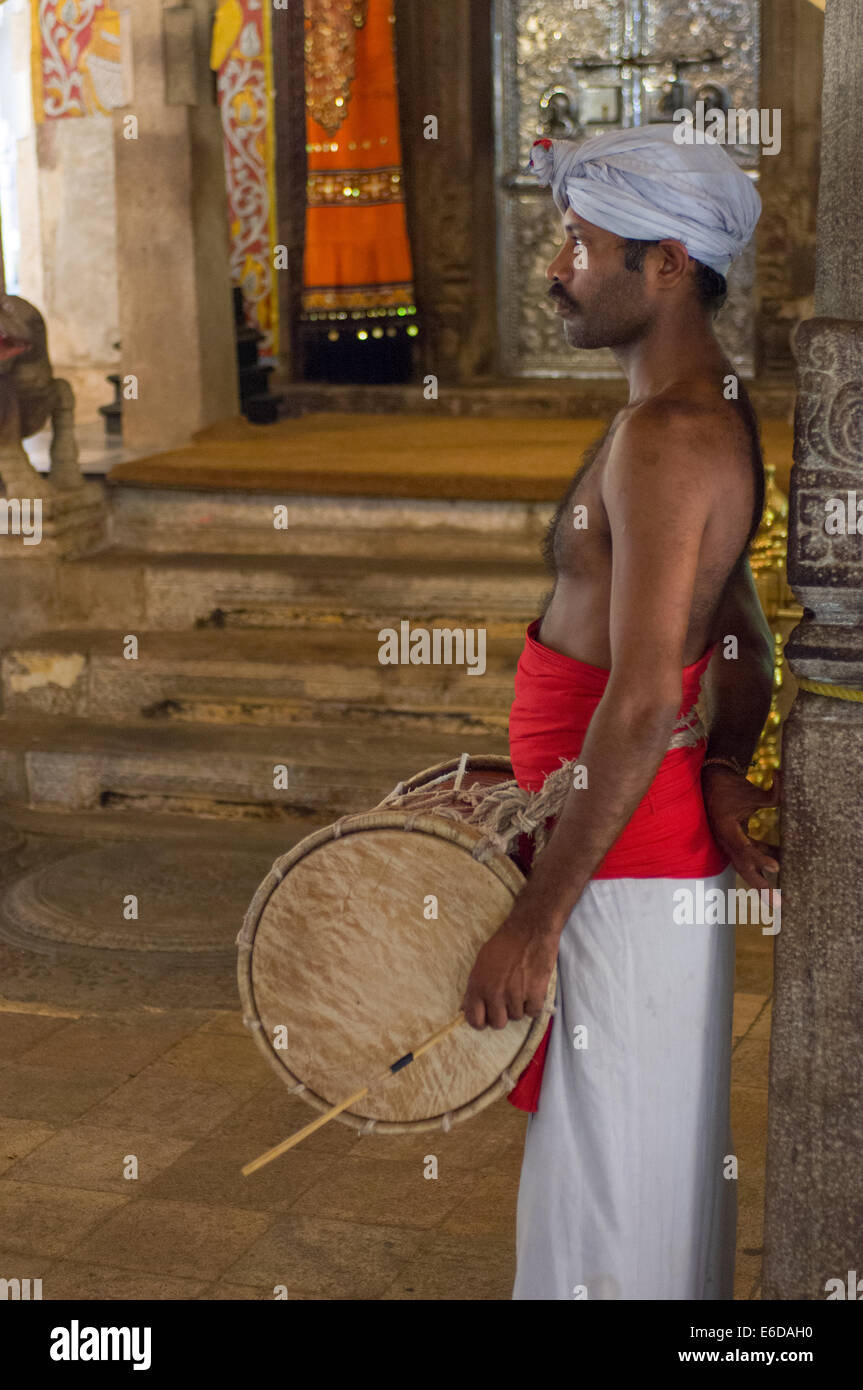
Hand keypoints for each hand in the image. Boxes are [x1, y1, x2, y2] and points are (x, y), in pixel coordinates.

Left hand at [460, 913, 557, 1030]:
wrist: (530, 929)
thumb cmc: (504, 943)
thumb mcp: (481, 962)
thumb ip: (475, 986)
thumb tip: (465, 1008)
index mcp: (478, 985)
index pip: (474, 1020)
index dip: (480, 1021)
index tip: (487, 1017)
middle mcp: (495, 993)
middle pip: (497, 1023)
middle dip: (502, 1015)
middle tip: (507, 1002)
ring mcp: (515, 995)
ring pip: (516, 1017)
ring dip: (519, 1006)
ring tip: (521, 987)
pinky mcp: (535, 994)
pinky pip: (533, 1012)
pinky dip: (534, 1004)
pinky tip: (533, 989)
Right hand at [702, 765, 780, 890]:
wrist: (708, 784)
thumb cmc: (727, 787)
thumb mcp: (748, 791)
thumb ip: (771, 795)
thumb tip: (789, 788)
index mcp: (727, 830)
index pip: (744, 849)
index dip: (761, 859)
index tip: (777, 868)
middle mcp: (726, 842)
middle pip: (743, 870)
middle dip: (760, 888)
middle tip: (777, 904)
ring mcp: (730, 844)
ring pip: (746, 868)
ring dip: (761, 883)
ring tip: (778, 900)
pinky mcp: (735, 843)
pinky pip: (750, 858)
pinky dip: (763, 863)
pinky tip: (779, 866)